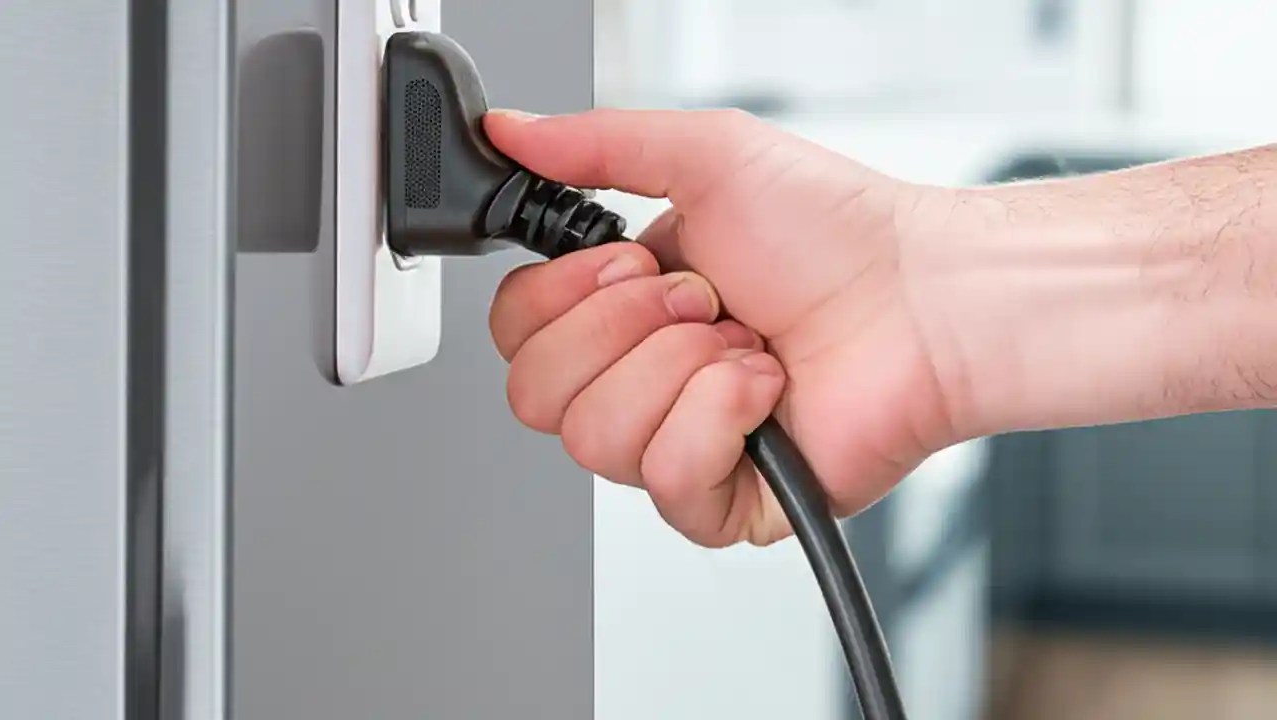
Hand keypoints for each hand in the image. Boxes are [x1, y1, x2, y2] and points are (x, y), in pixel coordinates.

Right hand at [485, 108, 965, 546]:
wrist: (926, 301)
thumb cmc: (839, 234)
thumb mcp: (707, 155)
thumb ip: (596, 143)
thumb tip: (510, 129)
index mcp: (623, 307)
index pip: (517, 335)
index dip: (561, 300)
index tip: (632, 261)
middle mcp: (641, 377)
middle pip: (537, 395)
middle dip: (626, 330)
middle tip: (705, 298)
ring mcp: (679, 441)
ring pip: (597, 440)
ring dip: (682, 370)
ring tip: (745, 341)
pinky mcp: (723, 501)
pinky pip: (666, 481)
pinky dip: (720, 417)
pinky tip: (766, 388)